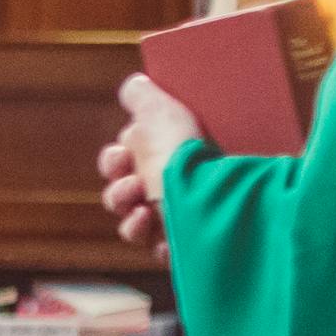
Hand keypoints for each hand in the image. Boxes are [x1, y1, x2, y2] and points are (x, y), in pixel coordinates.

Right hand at [101, 76, 196, 251]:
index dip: (112, 161)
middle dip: (119, 193)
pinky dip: (158, 246)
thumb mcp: (162, 114)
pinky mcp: (187, 249)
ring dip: (131, 222)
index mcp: (158, 156)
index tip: (123, 156)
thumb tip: (135, 83)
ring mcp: (176, 220)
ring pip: (133, 228)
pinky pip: (159, 253)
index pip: (119, 162)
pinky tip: (165, 240)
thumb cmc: (188, 153)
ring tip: (147, 212)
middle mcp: (167, 187)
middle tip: (135, 186)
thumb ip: (142, 96)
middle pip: (120, 196)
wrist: (222, 195)